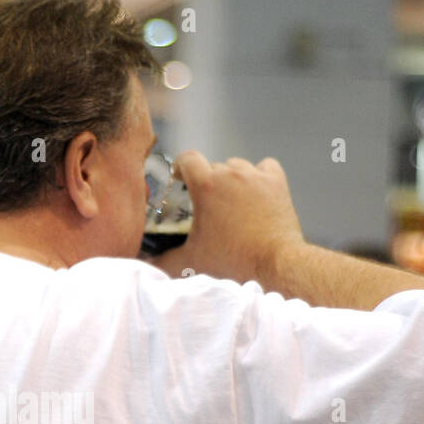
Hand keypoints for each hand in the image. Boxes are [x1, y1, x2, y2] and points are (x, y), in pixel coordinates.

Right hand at [164, 152, 304, 283]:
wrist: (274, 265)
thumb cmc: (231, 262)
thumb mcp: (190, 262)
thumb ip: (162, 260)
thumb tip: (145, 263)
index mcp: (206, 186)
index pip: (188, 158)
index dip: (182, 167)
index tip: (180, 180)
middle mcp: (231, 174)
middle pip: (213, 166)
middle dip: (207, 182)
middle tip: (206, 206)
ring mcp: (256, 177)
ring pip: (237, 166)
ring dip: (231, 179)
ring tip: (231, 202)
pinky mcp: (277, 184)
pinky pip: (265, 167)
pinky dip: (259, 176)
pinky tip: (256, 192)